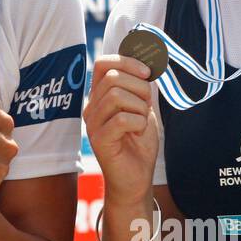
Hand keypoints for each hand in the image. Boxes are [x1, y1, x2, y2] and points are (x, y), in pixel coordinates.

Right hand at [83, 55, 158, 207]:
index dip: (127, 61)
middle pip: (112, 76)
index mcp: (100, 96)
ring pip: (116, 95)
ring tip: (141, 121)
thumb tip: (149, 63)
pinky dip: (139, 123)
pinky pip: (122, 119)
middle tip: (147, 105)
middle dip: (140, 87)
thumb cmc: (139, 143)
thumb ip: (141, 87)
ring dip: (139, 106)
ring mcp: (93, 123)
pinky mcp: (99, 140)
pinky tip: (138, 133)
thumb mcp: (143, 108)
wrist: (136, 179)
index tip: (147, 74)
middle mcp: (92, 107)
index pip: (104, 63)